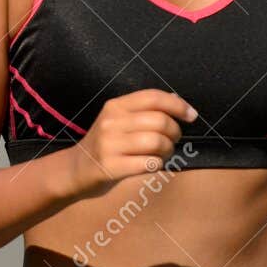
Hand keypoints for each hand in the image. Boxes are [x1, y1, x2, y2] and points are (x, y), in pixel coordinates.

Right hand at [61, 89, 197, 197]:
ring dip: (168, 150)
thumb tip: (176, 100)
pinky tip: (151, 164)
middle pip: (160, 121)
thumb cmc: (105, 144)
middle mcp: (111, 122)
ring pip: (157, 142)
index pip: (153, 97)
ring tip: (163, 154)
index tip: (191, 115)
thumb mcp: (118, 120)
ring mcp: (109, 144)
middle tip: (172, 141)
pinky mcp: (111, 166)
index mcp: (115, 106)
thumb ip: (144, 110)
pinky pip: (149, 163)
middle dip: (175, 132)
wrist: (75, 169)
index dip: (178, 105)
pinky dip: (157, 164)